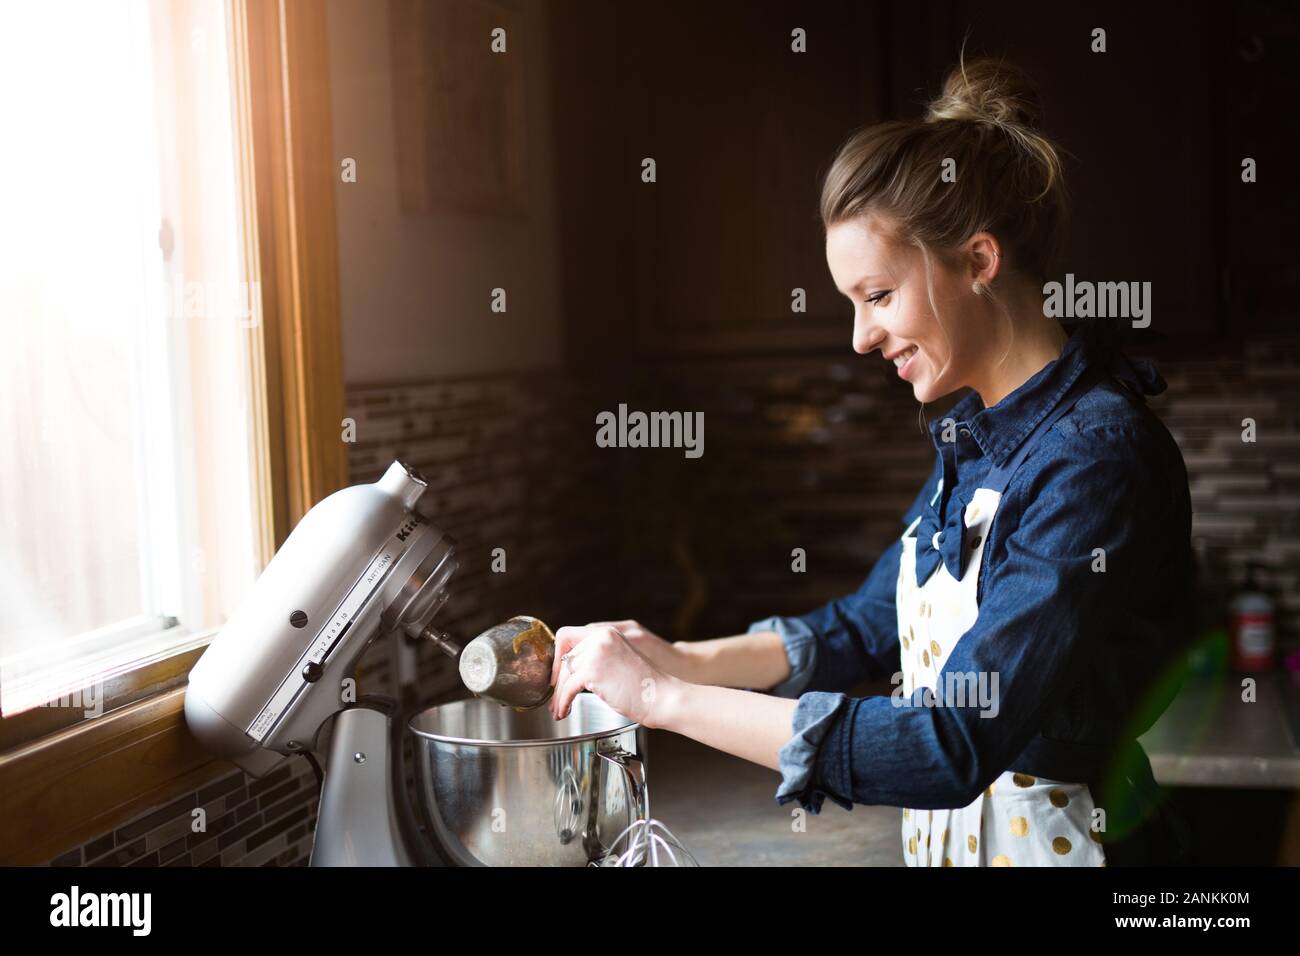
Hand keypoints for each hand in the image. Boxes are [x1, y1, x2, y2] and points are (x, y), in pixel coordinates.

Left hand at [548, 623, 678, 727]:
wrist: (662, 696)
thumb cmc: (645, 685)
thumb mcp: (619, 660)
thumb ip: (598, 656)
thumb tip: (570, 668)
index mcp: (607, 632)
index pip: (567, 636)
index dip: (557, 655)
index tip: (556, 674)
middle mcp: (600, 637)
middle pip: (564, 659)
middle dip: (557, 682)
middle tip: (555, 699)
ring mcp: (596, 652)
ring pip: (563, 675)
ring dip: (558, 695)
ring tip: (558, 710)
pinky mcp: (593, 671)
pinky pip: (567, 689)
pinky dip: (562, 702)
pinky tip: (565, 711)